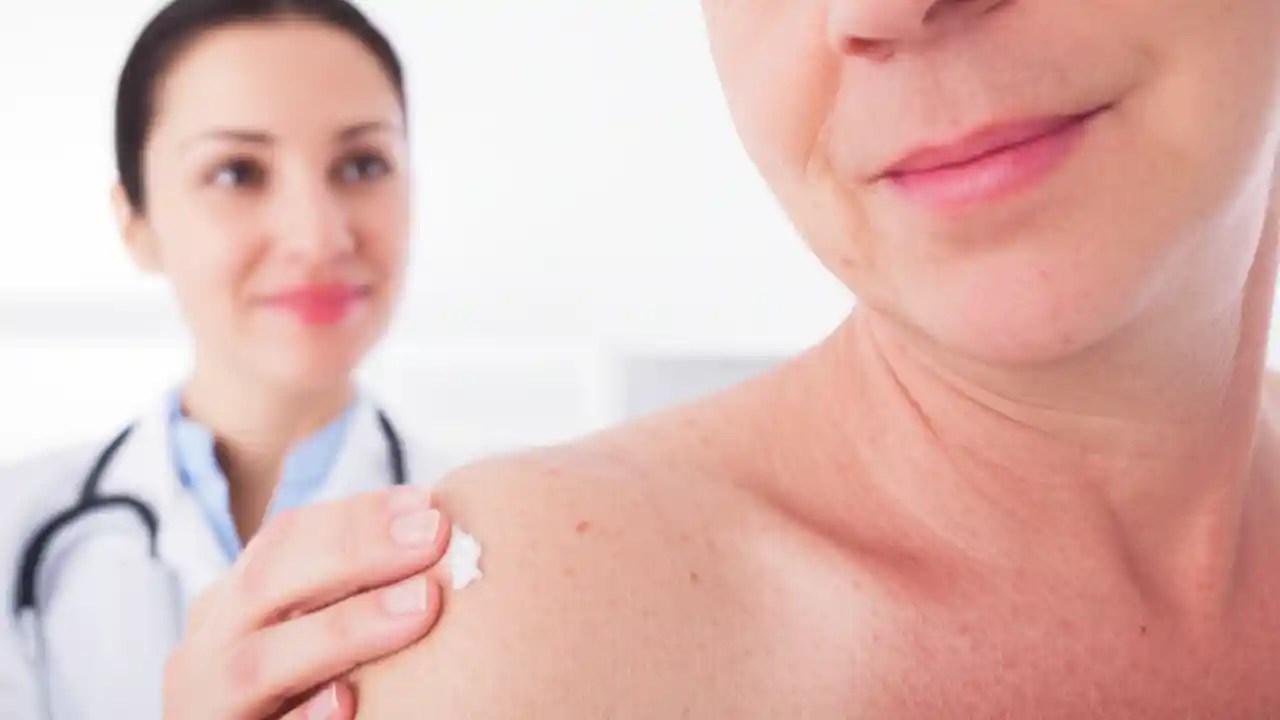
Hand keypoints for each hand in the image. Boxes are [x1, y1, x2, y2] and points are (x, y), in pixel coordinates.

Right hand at [162, 485, 450, 718]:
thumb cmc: (301, 689)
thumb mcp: (304, 630)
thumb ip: (349, 590)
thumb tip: (435, 536)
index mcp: (234, 603)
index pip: (285, 538)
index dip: (356, 516)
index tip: (426, 503)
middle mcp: (209, 647)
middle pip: (268, 582)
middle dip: (354, 551)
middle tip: (435, 534)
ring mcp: (210, 704)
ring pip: (261, 663)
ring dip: (343, 629)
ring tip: (422, 605)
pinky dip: (306, 718)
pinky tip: (350, 701)